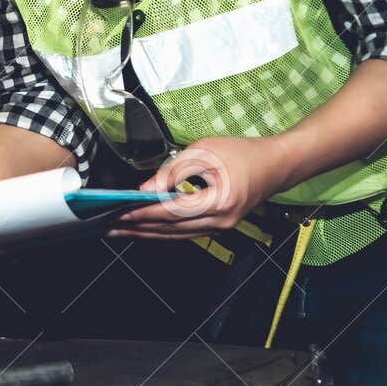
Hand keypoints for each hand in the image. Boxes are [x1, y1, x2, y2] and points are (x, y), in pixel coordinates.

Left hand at [109, 136, 295, 238]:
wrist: (278, 165)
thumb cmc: (244, 153)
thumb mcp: (204, 151)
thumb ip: (173, 170)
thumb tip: (146, 190)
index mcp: (220, 202)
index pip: (172, 212)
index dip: (143, 213)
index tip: (118, 213)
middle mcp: (221, 221)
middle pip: (171, 229)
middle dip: (137, 228)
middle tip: (108, 226)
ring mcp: (221, 227)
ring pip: (176, 234)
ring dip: (146, 232)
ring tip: (120, 230)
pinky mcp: (219, 226)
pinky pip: (185, 231)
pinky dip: (162, 229)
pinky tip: (144, 227)